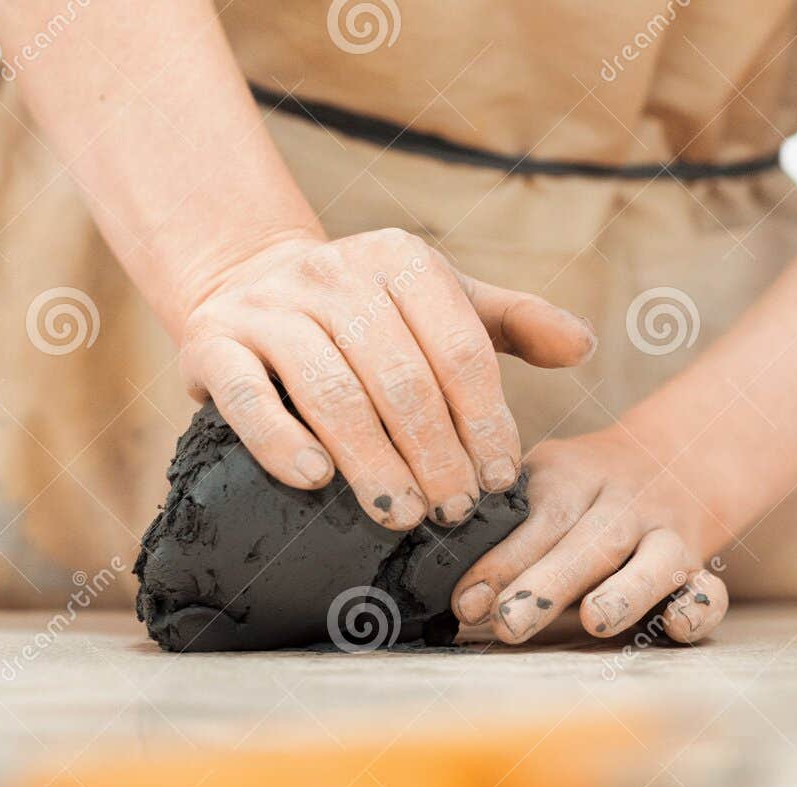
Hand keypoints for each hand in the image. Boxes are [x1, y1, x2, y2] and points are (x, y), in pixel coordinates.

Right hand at [178, 229, 595, 529]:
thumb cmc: (367, 313)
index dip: (485, 420)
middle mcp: (333, 273)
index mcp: (400, 260)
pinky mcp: (211, 344)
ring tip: (404, 516)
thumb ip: (513, 325)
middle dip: (437, 455)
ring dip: (375, 464)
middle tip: (456, 511)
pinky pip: (250, 398)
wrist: (244, 281)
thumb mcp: (442, 304)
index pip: (458, 348)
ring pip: (332, 393)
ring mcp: (269, 308)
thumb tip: (585, 346)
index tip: (499, 478)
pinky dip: (282, 442)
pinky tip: (317, 482)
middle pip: (401, 378)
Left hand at [451, 431, 731, 644]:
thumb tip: (423, 571)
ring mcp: (665, 534)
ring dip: (624, 592)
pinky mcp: (698, 567)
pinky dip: (697, 606)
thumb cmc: (584, 489)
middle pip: (587, 541)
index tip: (464, 599)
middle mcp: (620, 504)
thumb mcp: (543, 482)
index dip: (500, 558)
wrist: (683, 452)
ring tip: (596, 620)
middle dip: (546, 582)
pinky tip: (675, 623)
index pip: (534, 516)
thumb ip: (499, 521)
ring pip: (652, 564)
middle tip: (508, 622)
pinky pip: (708, 590)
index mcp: (569, 478)